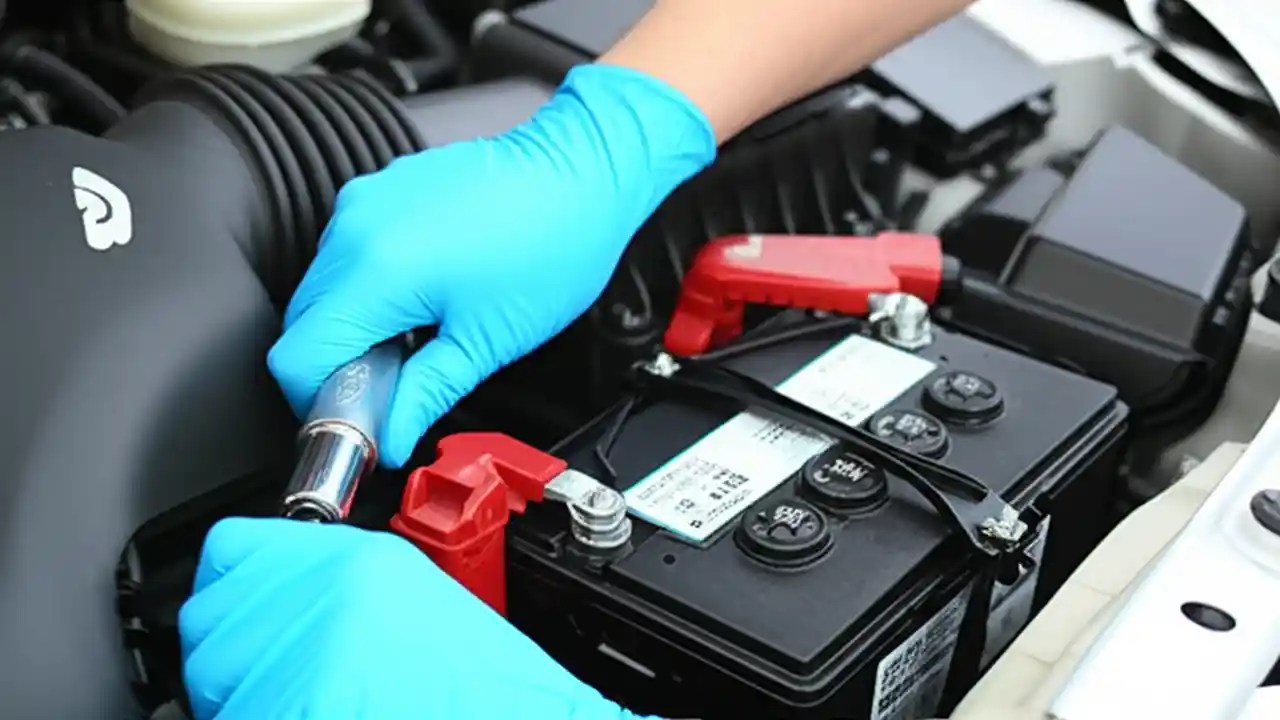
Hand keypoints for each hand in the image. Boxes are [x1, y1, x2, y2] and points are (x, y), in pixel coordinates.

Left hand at [180, 517, 645, 719]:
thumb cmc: (486, 687)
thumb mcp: (420, 605)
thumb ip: (341, 590)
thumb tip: (282, 604)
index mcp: (352, 557)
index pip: (230, 547)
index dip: (234, 588)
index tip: (243, 613)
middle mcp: (318, 592)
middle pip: (209, 620)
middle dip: (231, 658)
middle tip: (281, 684)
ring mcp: (297, 651)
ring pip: (211, 682)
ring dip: (242, 701)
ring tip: (302, 707)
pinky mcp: (287, 706)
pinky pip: (236, 713)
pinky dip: (260, 717)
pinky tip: (306, 717)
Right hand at [267, 64, 715, 466]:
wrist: (583, 175)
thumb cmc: (552, 246)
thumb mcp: (485, 343)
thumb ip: (423, 396)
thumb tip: (389, 436)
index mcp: (375, 270)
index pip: (296, 357)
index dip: (317, 401)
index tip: (356, 419)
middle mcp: (355, 227)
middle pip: (303, 325)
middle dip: (338, 367)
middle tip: (394, 386)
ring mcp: (363, 202)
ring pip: (321, 290)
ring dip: (354, 326)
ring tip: (417, 336)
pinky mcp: (379, 190)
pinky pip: (346, 253)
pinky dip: (367, 287)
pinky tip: (419, 297)